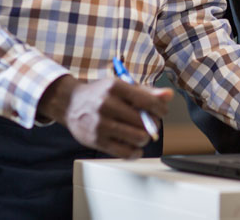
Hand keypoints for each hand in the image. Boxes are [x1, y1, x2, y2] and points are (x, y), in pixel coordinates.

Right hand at [38, 75, 172, 158]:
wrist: (71, 104)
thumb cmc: (101, 94)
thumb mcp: (122, 86)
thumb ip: (147, 92)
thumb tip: (169, 95)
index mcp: (115, 87)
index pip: (147, 101)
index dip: (160, 108)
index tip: (162, 111)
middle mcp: (106, 104)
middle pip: (144, 121)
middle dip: (152, 123)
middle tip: (149, 122)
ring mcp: (100, 124)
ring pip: (138, 137)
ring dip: (144, 138)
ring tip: (141, 133)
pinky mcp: (97, 141)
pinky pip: (125, 153)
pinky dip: (135, 152)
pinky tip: (134, 146)